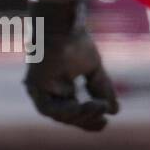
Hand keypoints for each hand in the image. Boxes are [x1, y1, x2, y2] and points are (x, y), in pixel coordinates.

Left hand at [24, 0, 119, 131]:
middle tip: (104, 117)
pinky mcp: (34, 86)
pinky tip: (80, 105)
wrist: (64, 25)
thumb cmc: (76, 42)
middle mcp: (48, 92)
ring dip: (78, 115)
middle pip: (67, 116)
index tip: (105, 124)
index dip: (89, 120)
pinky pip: (48, 108)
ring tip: (97, 107)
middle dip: (86, 120)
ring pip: (58, 115)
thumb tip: (115, 111)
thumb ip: (102, 89)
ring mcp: (39, 90)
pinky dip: (65, 110)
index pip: (75, 111)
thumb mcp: (94, 70)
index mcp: (61, 88)